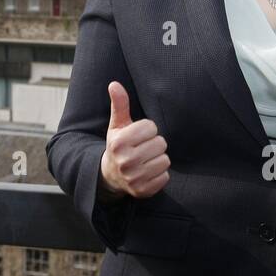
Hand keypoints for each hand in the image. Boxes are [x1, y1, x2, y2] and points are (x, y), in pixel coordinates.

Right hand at [99, 81, 169, 199]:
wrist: (111, 176)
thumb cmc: (118, 145)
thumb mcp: (117, 125)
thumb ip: (119, 104)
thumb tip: (114, 84)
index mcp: (119, 142)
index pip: (151, 128)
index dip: (147, 130)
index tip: (138, 136)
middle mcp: (125, 161)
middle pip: (160, 143)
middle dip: (154, 144)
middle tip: (142, 148)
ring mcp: (134, 178)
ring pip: (165, 160)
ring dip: (158, 158)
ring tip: (146, 159)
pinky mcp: (143, 191)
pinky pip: (165, 177)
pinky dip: (159, 174)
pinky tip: (147, 172)